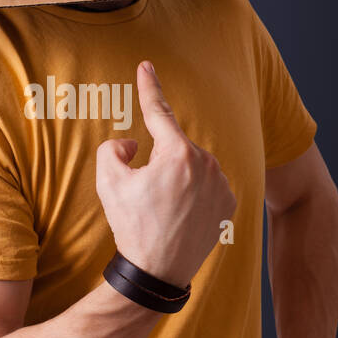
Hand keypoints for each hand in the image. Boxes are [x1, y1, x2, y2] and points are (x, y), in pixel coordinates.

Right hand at [95, 60, 236, 287]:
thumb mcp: (108, 182)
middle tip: (145, 196)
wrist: (158, 272)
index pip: (159, 111)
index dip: (149, 86)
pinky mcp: (230, 202)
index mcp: (178, 153)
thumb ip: (113, 149)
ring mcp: (222, 184)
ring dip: (177, 178)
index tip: (146, 66)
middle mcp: (207, 163)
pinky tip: (181, 216)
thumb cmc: (132, 226)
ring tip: (164, 210)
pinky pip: (207, 185)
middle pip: (173, 148)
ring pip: (192, 166)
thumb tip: (134, 143)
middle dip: (157, 162)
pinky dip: (193, 193)